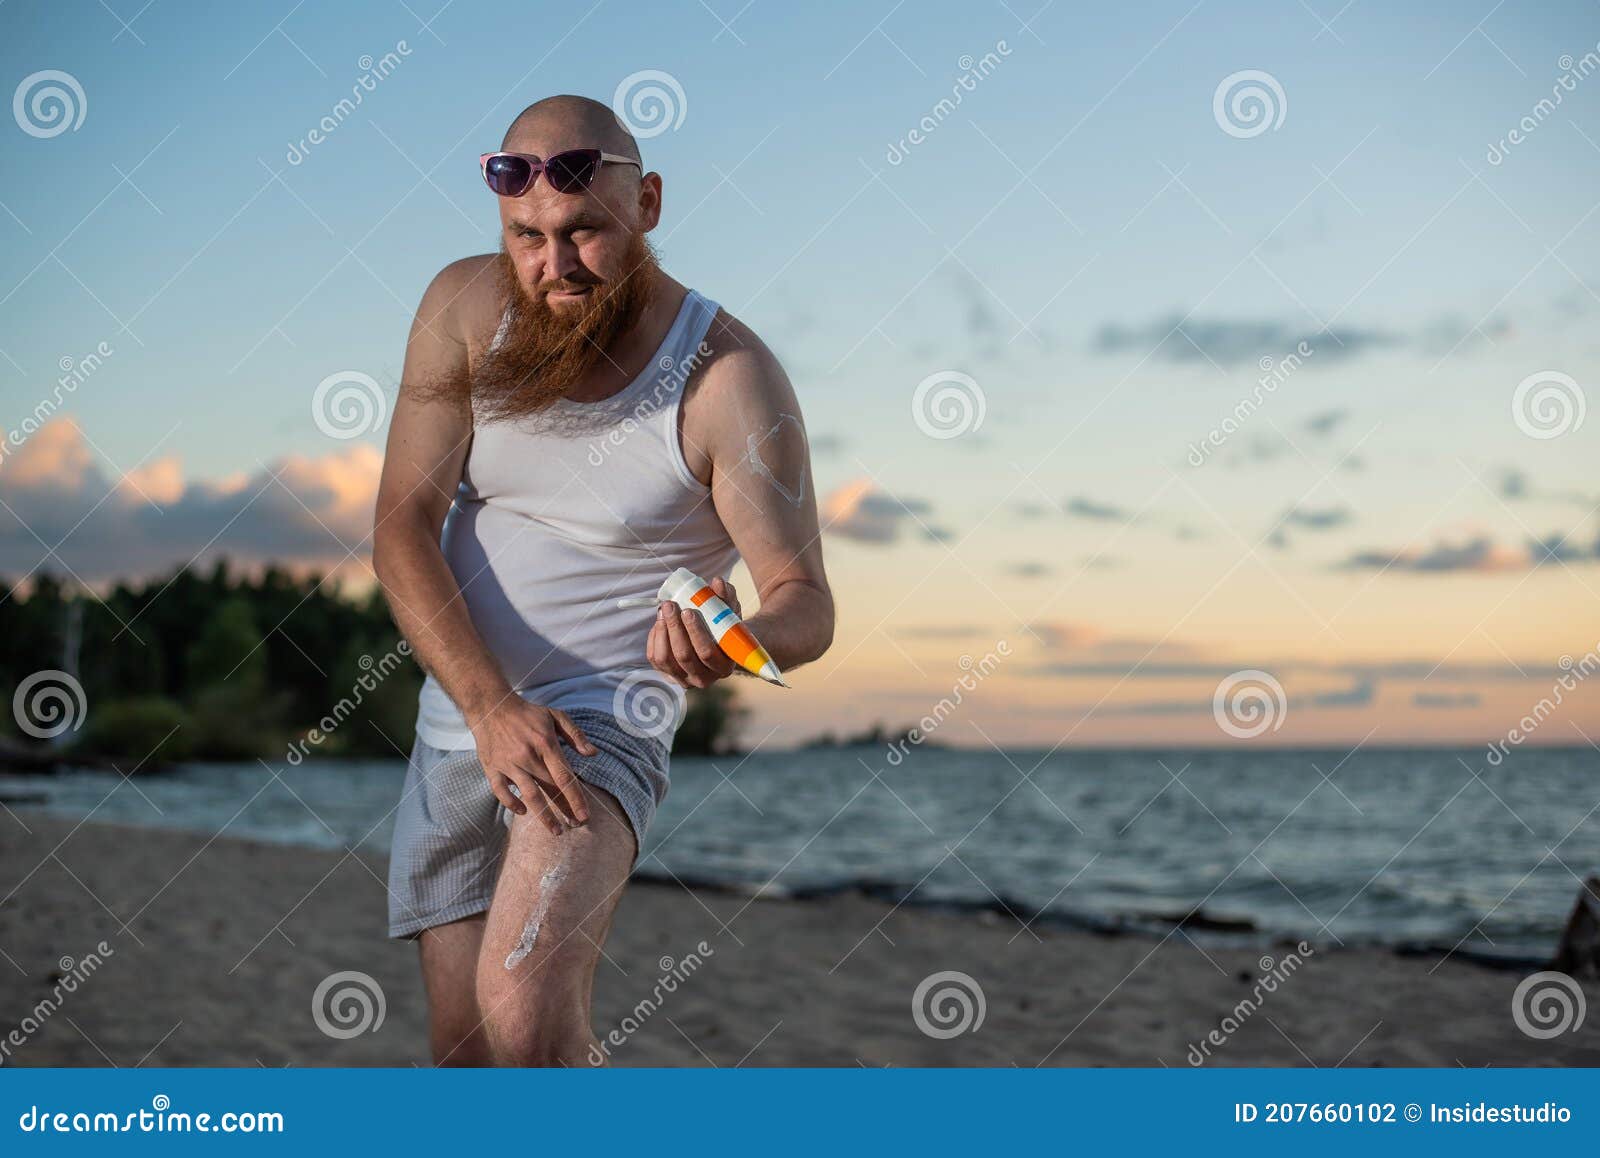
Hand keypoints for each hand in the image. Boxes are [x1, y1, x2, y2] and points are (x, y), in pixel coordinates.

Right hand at [469, 697, 595, 834]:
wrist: (491, 707)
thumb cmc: (527, 714)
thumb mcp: (555, 716)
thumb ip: (575, 734)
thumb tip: (593, 754)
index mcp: (545, 744)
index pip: (564, 776)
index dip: (576, 798)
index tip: (585, 815)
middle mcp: (527, 756)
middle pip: (550, 789)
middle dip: (565, 809)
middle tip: (576, 825)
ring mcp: (509, 764)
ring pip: (529, 796)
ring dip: (544, 816)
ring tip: (556, 830)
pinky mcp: (492, 768)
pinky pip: (501, 792)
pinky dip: (512, 804)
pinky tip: (523, 812)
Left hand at [648, 576, 742, 688]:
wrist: (713, 646)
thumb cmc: (723, 628)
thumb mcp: (729, 614)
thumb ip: (726, 598)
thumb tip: (717, 582)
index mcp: (723, 666)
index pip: (707, 653)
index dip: (695, 632)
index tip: (687, 610)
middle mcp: (704, 678)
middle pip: (684, 655)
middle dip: (675, 628)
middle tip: (670, 605)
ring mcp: (684, 679)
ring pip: (666, 658)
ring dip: (662, 632)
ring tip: (663, 611)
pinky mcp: (669, 675)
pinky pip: (655, 658)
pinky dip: (655, 638)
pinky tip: (660, 623)